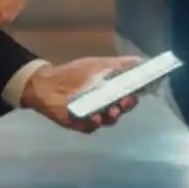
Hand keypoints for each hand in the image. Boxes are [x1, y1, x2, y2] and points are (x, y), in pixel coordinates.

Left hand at [21, 56, 142, 133]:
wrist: (47, 83)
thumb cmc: (74, 73)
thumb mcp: (97, 64)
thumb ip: (119, 64)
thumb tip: (141, 60)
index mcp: (111, 91)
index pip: (128, 96)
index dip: (134, 95)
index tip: (137, 92)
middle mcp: (104, 105)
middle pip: (121, 109)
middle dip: (125, 106)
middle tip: (124, 102)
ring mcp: (93, 115)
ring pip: (109, 120)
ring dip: (112, 115)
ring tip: (110, 110)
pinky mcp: (81, 124)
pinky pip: (91, 127)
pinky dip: (94, 123)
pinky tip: (94, 117)